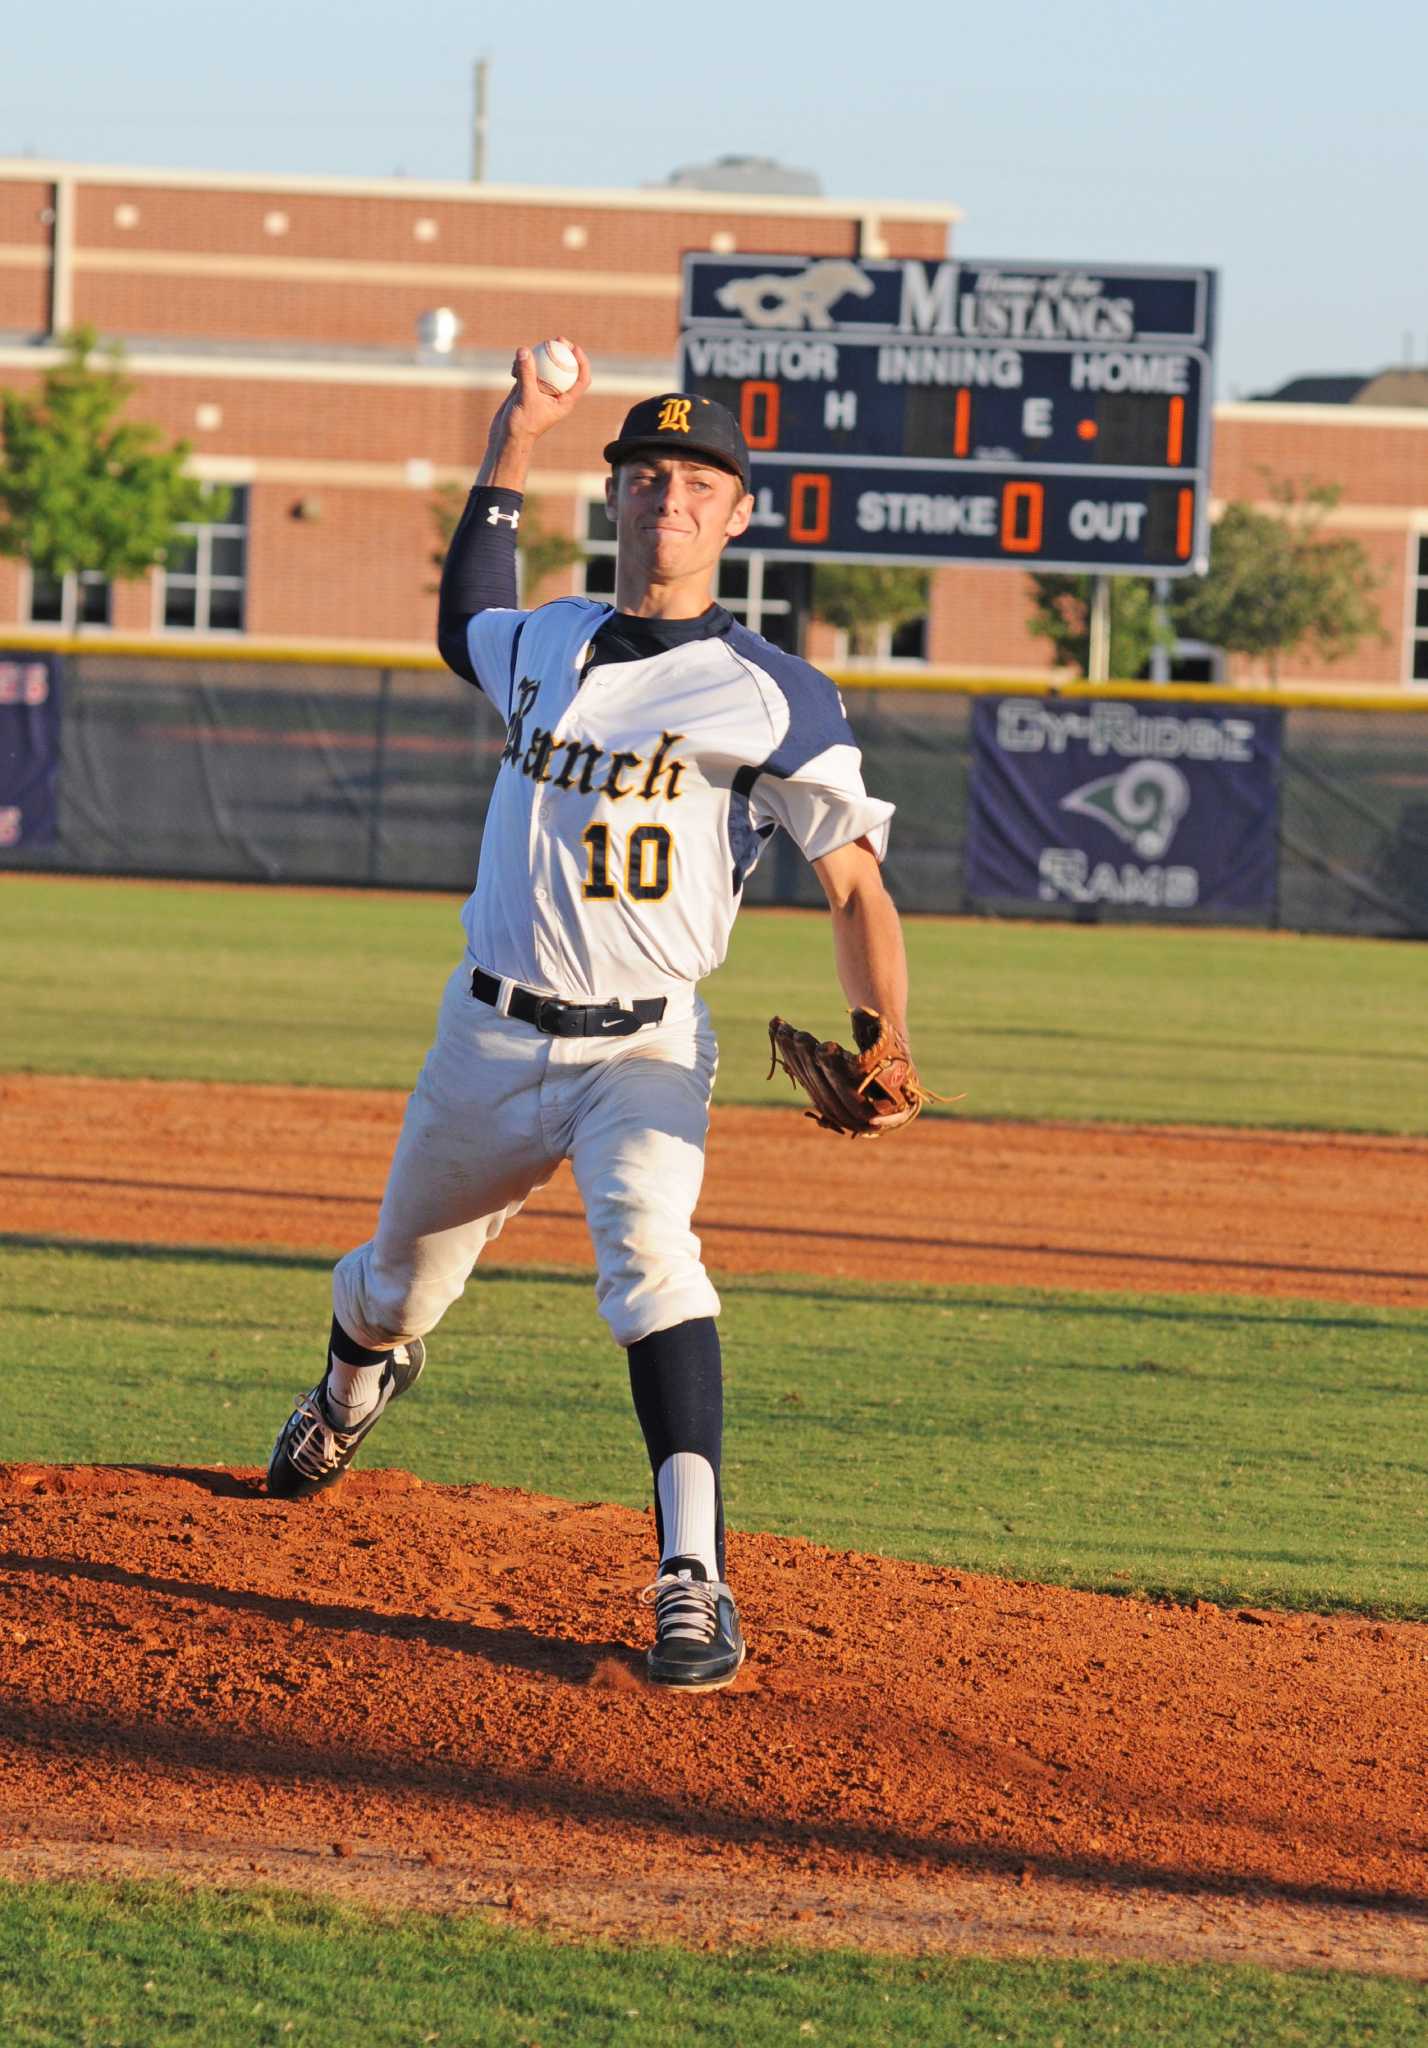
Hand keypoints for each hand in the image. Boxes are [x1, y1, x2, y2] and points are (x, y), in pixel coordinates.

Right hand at [485, 337, 589, 455]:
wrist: (506, 439)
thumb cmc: (522, 426)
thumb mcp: (525, 397)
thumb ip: (527, 373)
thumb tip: (524, 350)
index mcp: (565, 401)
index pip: (581, 379)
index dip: (582, 361)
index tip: (574, 348)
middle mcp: (555, 395)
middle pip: (565, 369)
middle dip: (562, 352)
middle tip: (557, 339)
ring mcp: (540, 392)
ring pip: (544, 368)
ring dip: (536, 358)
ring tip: (523, 356)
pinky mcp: (526, 390)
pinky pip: (527, 371)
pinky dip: (520, 366)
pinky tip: (512, 369)